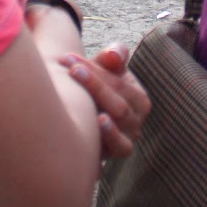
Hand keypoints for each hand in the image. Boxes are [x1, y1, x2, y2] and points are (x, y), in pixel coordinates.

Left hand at [59, 42, 150, 158]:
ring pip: (120, 117)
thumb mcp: (105, 69)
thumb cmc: (96, 89)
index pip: (117, 80)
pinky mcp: (119, 151)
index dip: (93, 69)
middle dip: (93, 82)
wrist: (87, 120)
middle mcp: (138, 117)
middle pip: (118, 97)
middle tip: (69, 69)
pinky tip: (98, 122)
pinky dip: (112, 134)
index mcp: (138, 96)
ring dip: (100, 102)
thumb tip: (114, 54)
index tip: (68, 59)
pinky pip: (121, 145)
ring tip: (85, 96)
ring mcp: (130, 135)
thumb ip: (113, 56)